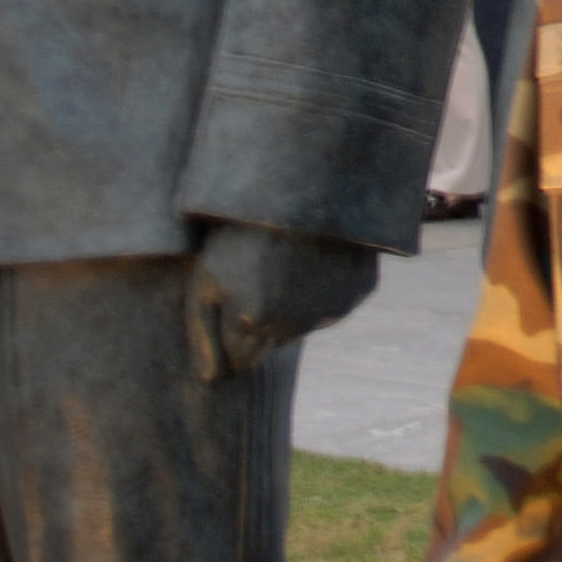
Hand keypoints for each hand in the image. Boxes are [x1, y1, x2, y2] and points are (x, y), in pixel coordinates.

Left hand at [184, 222, 379, 382]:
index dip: (230, 329)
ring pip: (302, 326)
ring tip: (284, 260)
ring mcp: (330, 309)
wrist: (306, 181)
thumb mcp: (207, 277)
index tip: (231, 293)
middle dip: (260, 321)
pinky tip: (315, 256)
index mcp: (251, 320)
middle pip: (271, 344)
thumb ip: (202, 335)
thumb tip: (212, 380)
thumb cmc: (242, 228)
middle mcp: (293, 325)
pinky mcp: (359, 292)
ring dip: (291, 305)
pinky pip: (335, 303)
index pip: (239, 359)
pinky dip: (325, 288)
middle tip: (258, 273)